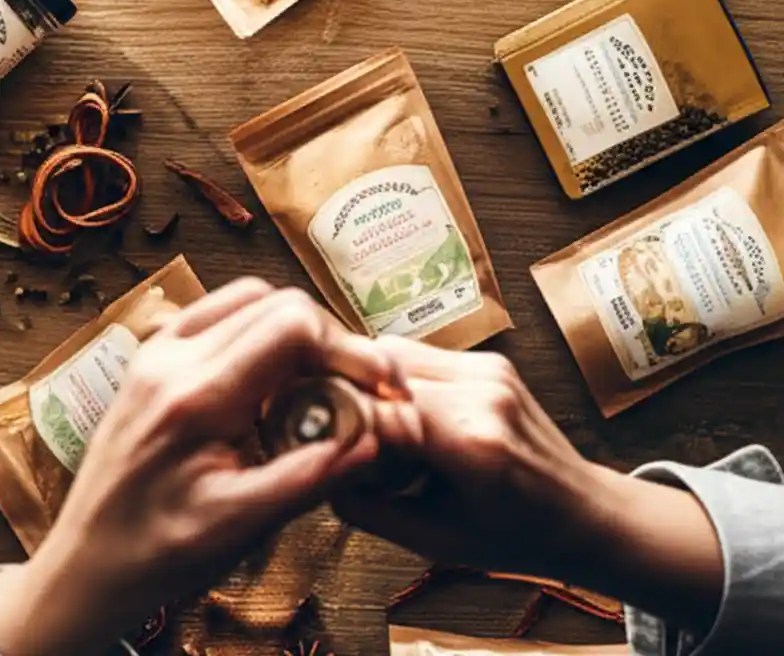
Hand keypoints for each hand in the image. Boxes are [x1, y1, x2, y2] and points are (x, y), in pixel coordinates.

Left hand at [0, 280, 400, 654]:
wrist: (87, 564)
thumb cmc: (155, 554)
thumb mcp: (240, 525)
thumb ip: (310, 475)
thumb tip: (374, 435)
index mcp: (193, 396)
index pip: (292, 325)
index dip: (348, 351)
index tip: (379, 389)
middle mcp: (169, 358)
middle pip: (276, 302)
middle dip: (329, 341)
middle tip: (356, 393)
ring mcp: (156, 352)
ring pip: (248, 300)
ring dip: (296, 333)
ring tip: (316, 391)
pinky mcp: (153, 360)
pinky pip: (218, 316)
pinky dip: (259, 334)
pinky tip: (273, 385)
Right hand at [331, 336, 722, 630]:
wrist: (586, 514)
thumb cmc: (516, 538)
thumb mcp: (432, 542)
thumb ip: (367, 507)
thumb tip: (313, 470)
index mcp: (474, 444)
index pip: (377, 412)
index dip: (332, 424)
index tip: (305, 441)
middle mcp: (483, 393)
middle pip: (377, 365)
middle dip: (344, 394)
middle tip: (330, 432)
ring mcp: (489, 370)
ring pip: (392, 351)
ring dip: (368, 384)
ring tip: (372, 430)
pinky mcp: (488, 362)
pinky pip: (417, 357)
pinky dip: (395, 383)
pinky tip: (403, 421)